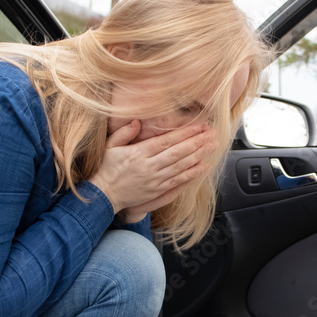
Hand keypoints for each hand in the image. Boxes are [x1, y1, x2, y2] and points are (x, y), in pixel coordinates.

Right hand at [88, 120, 214, 217]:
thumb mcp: (110, 146)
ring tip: (212, 147)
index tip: (198, 126)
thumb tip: (136, 121)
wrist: (104, 195)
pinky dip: (191, 174)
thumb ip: (124, 133)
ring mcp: (155, 180)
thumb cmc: (107, 168)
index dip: (185, 133)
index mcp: (139, 153)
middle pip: (178, 153)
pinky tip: (202, 166)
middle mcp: (149, 166)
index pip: (166, 141)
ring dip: (198, 156)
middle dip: (197, 142)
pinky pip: (178, 181)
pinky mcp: (157, 190)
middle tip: (212, 134)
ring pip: (181, 166)